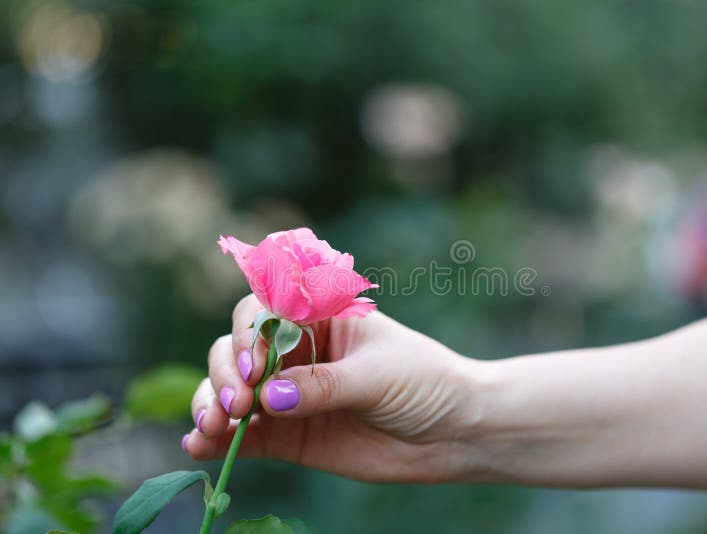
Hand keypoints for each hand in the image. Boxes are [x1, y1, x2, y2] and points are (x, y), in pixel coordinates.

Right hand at [183, 294, 477, 482]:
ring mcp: (290, 395)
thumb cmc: (424, 383)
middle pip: (238, 349)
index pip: (265, 311)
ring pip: (232, 391)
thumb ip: (324, 385)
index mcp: (319, 319)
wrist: (452, 433)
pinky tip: (198, 446)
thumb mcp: (377, 375)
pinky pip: (243, 436)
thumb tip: (270, 397)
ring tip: (210, 426)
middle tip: (238, 402)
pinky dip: (215, 440)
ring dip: (211, 403)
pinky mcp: (289, 435)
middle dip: (226, 371)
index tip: (253, 365)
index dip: (248, 333)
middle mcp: (297, 353)